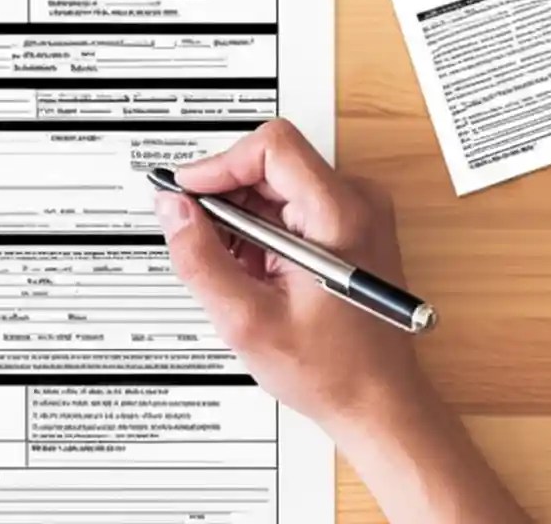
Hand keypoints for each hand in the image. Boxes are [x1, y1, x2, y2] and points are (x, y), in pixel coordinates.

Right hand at [155, 121, 531, 523]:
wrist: (377, 403)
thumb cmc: (333, 369)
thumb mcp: (247, 320)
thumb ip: (201, 259)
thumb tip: (172, 210)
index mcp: (339, 215)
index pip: (271, 147)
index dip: (219, 166)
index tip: (186, 193)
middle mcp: (354, 204)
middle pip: (269, 163)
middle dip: (224, 199)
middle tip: (199, 240)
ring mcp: (353, 215)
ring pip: (273, 186)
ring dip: (238, 221)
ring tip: (232, 271)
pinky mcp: (346, 230)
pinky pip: (287, 209)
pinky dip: (257, 234)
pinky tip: (253, 275)